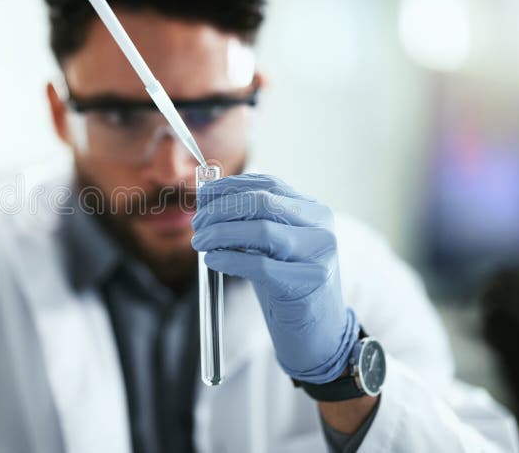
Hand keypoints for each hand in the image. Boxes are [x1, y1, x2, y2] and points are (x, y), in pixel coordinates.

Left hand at [191, 173, 358, 383]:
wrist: (319, 333)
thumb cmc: (288, 284)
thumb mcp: (272, 246)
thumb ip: (249, 221)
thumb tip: (207, 198)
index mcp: (313, 210)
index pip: (267, 184)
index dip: (230, 187)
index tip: (203, 196)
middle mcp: (320, 227)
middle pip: (262, 203)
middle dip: (221, 210)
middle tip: (198, 224)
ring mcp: (318, 254)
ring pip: (262, 231)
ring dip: (221, 233)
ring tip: (201, 242)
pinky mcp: (308, 282)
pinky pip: (260, 265)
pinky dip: (230, 260)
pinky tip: (213, 261)